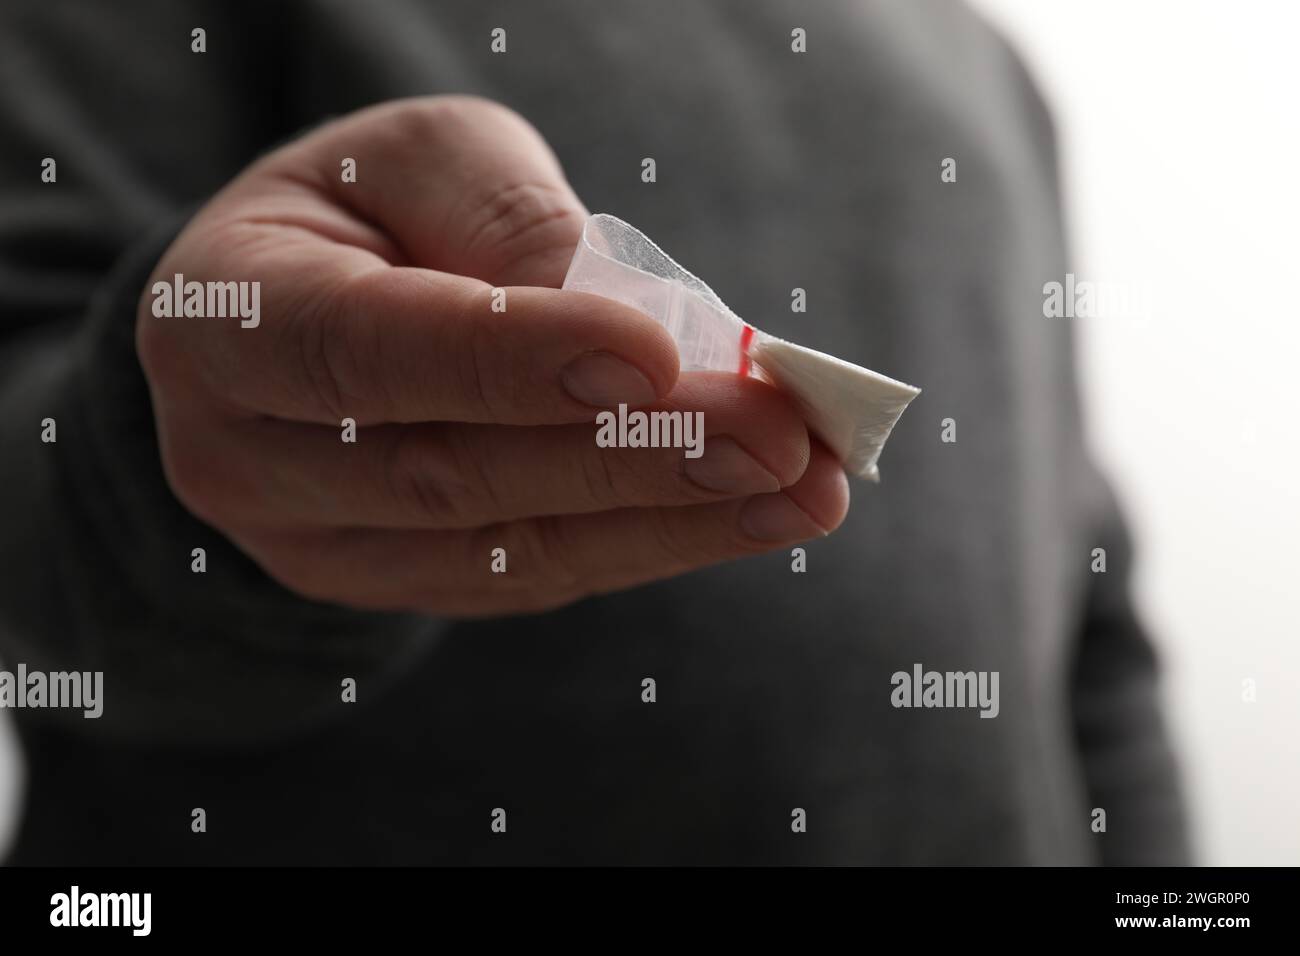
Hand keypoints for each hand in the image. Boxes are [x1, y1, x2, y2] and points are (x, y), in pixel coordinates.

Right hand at [136, 96, 848, 615]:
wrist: (296, 319)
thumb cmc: (360, 214)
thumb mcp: (415, 162)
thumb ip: (500, 222)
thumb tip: (629, 329)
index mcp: (227, 321)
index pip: (364, 348)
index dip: (508, 358)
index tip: (657, 353)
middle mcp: (253, 458)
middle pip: (450, 475)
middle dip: (629, 454)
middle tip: (778, 436)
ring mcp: (326, 545)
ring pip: (509, 551)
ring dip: (673, 519)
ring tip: (807, 487)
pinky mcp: (406, 583)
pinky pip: (537, 576)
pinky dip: (656, 543)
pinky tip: (756, 514)